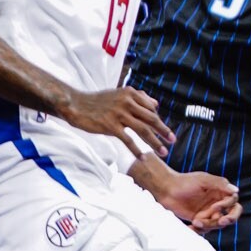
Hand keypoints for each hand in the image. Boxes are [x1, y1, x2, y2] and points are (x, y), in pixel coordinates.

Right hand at [59, 85, 173, 157]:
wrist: (76, 105)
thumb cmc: (98, 101)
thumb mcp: (120, 94)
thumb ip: (139, 98)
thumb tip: (156, 104)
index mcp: (131, 94)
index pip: (151, 109)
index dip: (159, 122)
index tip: (165, 132)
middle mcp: (128, 102)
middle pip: (151, 119)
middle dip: (164, 131)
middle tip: (173, 140)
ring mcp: (119, 114)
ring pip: (143, 130)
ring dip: (155, 142)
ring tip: (164, 152)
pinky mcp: (110, 125)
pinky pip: (127, 139)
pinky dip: (136, 149)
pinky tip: (142, 157)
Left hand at [157, 169, 240, 231]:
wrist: (166, 190)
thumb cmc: (185, 181)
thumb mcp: (204, 180)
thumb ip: (220, 184)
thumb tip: (236, 191)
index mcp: (221, 192)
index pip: (233, 202)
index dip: (227, 206)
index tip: (215, 207)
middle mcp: (217, 203)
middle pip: (231, 215)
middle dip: (228, 220)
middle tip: (220, 222)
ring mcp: (208, 213)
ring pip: (217, 224)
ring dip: (208, 224)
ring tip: (195, 222)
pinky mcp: (199, 221)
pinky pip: (204, 230)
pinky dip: (198, 230)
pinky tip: (190, 226)